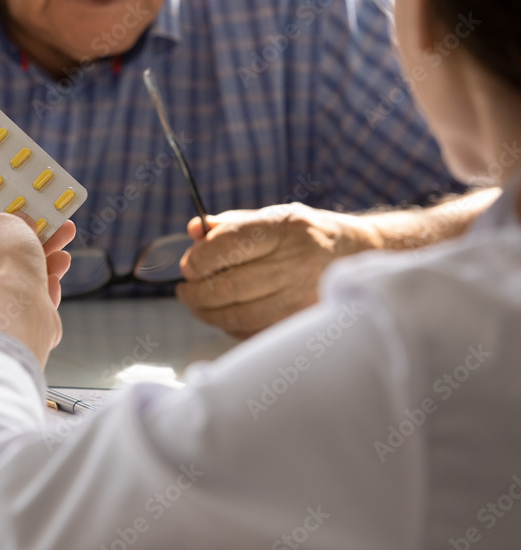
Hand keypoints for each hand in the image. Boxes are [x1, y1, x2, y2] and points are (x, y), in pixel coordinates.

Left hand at [0, 213, 75, 366]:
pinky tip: (55, 282)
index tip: (22, 217)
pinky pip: (24, 305)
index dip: (0, 223)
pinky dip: (41, 292)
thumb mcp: (7, 225)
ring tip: (63, 256)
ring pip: (15, 283)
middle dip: (30, 244)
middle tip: (52, 233)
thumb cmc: (4, 269)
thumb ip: (11, 219)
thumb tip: (19, 224)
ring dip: (42, 266)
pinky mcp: (4, 330)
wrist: (17, 319)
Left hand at [177, 203, 379, 337]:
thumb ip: (230, 225)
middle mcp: (296, 263)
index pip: (228, 245)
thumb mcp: (274, 218)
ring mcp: (302, 297)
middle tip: (186, 291)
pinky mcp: (304, 324)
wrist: (363, 257)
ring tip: (198, 305)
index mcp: (285, 229)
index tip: (188, 266)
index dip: (199, 259)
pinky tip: (227, 317)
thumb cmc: (307, 236)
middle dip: (197, 291)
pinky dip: (232, 327)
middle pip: (228, 286)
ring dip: (208, 313)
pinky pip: (254, 332)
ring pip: (238, 315)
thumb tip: (193, 231)